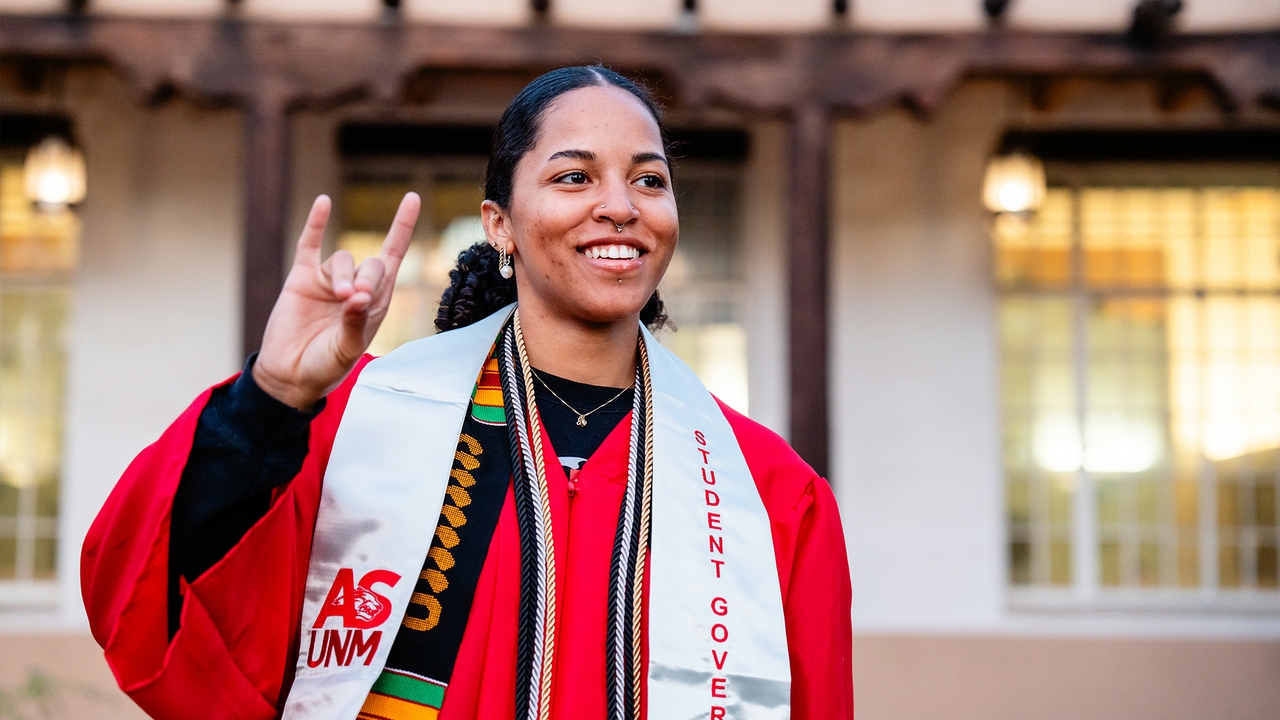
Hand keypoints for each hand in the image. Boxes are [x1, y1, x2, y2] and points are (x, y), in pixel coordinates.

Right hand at [252, 193, 420, 409]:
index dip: (403, 227)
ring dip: (343, 274)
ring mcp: (328, 280)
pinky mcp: (301, 278)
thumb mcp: (347, 348)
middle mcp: (355, 286)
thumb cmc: (325, 366)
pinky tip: (323, 203)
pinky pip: (309, 244)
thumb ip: (354, 321)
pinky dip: (316, 223)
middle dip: (368, 277)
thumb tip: (358, 295)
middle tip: (355, 299)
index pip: (394, 256)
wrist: (289, 374)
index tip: (413, 196)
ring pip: (342, 259)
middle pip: (372, 262)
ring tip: (339, 297)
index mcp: (375, 302)